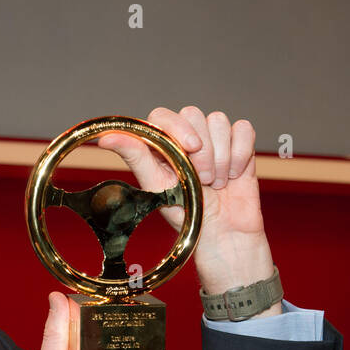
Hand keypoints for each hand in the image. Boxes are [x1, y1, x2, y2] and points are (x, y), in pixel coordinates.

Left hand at [97, 107, 275, 297]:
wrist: (223, 235)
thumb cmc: (186, 214)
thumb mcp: (157, 187)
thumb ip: (135, 157)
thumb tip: (105, 136)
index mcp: (163, 145)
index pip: (163, 115)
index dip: (178, 128)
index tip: (191, 149)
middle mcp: (187, 136)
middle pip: (193, 114)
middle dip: (202, 151)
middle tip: (203, 180)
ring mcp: (214, 138)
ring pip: (219, 121)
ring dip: (221, 156)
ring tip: (217, 183)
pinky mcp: (239, 143)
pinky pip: (243, 129)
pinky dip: (241, 153)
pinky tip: (234, 174)